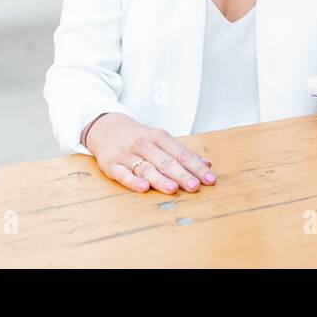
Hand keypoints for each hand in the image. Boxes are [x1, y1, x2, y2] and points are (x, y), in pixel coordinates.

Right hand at [84, 113, 215, 194]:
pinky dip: (133, 181)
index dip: (196, 166)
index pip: (181, 153)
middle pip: (165, 161)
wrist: (106, 128)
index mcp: (158, 137)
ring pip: (145, 168)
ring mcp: (126, 155)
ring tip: (173, 188)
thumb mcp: (160, 139)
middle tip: (195, 186)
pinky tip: (143, 188)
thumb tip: (206, 164)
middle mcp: (143, 144)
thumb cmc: (139, 137)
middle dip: (182, 174)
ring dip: (160, 179)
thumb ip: (182, 152)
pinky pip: (122, 174)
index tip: (209, 179)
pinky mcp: (110, 165)